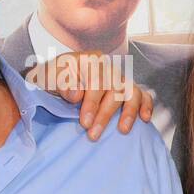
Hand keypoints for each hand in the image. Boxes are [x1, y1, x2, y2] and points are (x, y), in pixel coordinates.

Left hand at [27, 51, 154, 140]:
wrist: (53, 82)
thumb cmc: (50, 80)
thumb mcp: (47, 78)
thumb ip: (60, 84)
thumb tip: (76, 95)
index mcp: (89, 59)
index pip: (96, 80)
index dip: (92, 102)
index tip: (84, 122)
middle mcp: (107, 66)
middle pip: (114, 88)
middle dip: (105, 114)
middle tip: (93, 134)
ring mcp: (118, 78)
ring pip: (131, 91)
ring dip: (128, 112)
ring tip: (122, 130)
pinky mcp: (126, 89)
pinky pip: (142, 95)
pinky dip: (146, 105)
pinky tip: (145, 119)